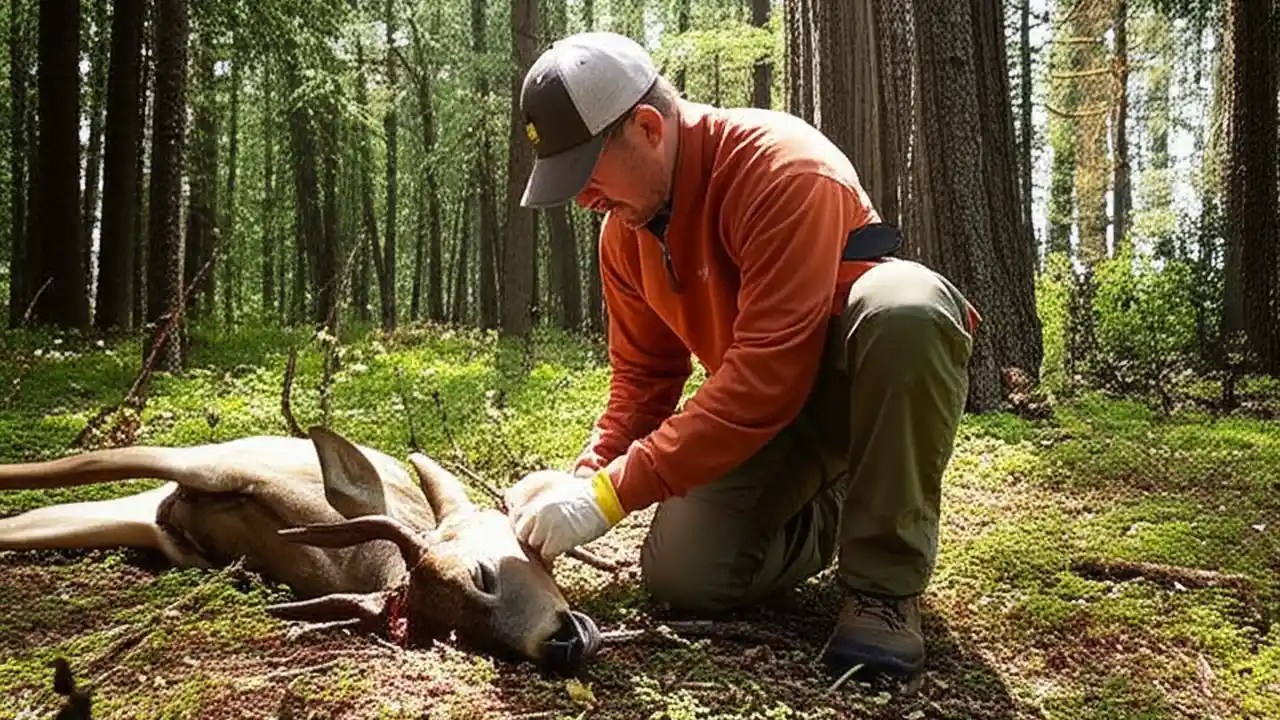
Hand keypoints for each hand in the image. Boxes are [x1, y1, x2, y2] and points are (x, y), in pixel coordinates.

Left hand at [505, 469, 625, 560]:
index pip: (514, 516)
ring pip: (532, 544)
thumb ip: (540, 495)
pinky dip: (552, 556)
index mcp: (535, 496)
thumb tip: (520, 502)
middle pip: (520, 532)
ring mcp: (544, 525)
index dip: (525, 525)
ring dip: (542, 546)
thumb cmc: (585, 492)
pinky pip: (545, 554)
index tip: (535, 530)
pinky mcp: (555, 540)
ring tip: (554, 545)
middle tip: (544, 540)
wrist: (604, 499)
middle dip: (531, 537)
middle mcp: (536, 510)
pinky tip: (560, 551)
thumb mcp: (557, 484)